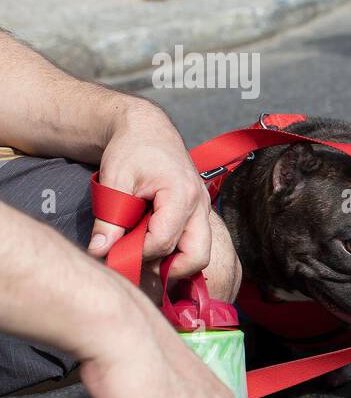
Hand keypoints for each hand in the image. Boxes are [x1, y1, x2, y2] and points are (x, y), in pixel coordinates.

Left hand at [89, 100, 210, 278]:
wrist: (148, 129)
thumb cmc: (132, 149)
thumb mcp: (115, 181)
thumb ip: (109, 219)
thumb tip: (99, 251)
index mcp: (181, 195)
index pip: (163, 241)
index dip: (137, 253)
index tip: (115, 252)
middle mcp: (200, 205)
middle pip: (196, 257)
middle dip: (167, 269)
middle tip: (138, 262)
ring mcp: (203, 209)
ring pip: (200, 253)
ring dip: (173, 261)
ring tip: (143, 252)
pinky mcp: (198, 212)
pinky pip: (195, 242)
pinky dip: (176, 251)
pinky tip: (151, 242)